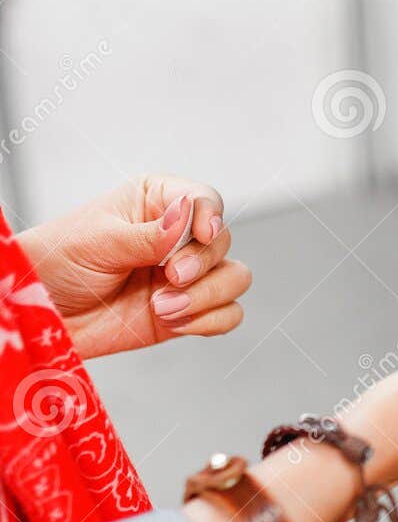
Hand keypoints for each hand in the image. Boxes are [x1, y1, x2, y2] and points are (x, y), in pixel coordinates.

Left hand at [16, 174, 250, 358]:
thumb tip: (186, 216)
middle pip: (223, 242)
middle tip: (170, 277)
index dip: (211, 216)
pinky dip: (209, 321)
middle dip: (201, 263)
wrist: (40, 315)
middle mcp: (177, 238)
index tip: (202, 234)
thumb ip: (147, 234)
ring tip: (163, 308)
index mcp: (156, 203)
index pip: (204, 199)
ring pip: (235, 278)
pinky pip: (227, 315)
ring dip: (206, 296)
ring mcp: (185, 277)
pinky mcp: (188, 312)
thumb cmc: (55, 264)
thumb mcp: (97, 241)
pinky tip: (174, 322)